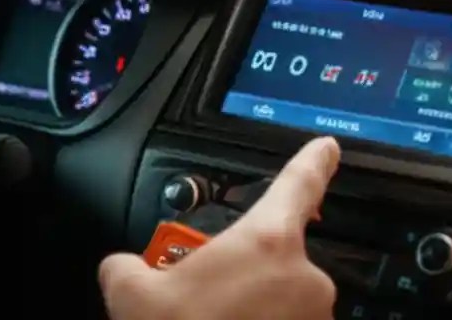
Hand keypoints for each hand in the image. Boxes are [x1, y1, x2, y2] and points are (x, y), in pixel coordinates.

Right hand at [99, 137, 340, 319]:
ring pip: (283, 304)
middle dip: (244, 276)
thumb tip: (122, 268)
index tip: (329, 147)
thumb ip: (128, 266)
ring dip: (255, 312)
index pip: (298, 185)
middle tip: (205, 300)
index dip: (312, 162)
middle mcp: (304, 279)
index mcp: (266, 243)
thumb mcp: (130, 294)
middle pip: (275, 259)